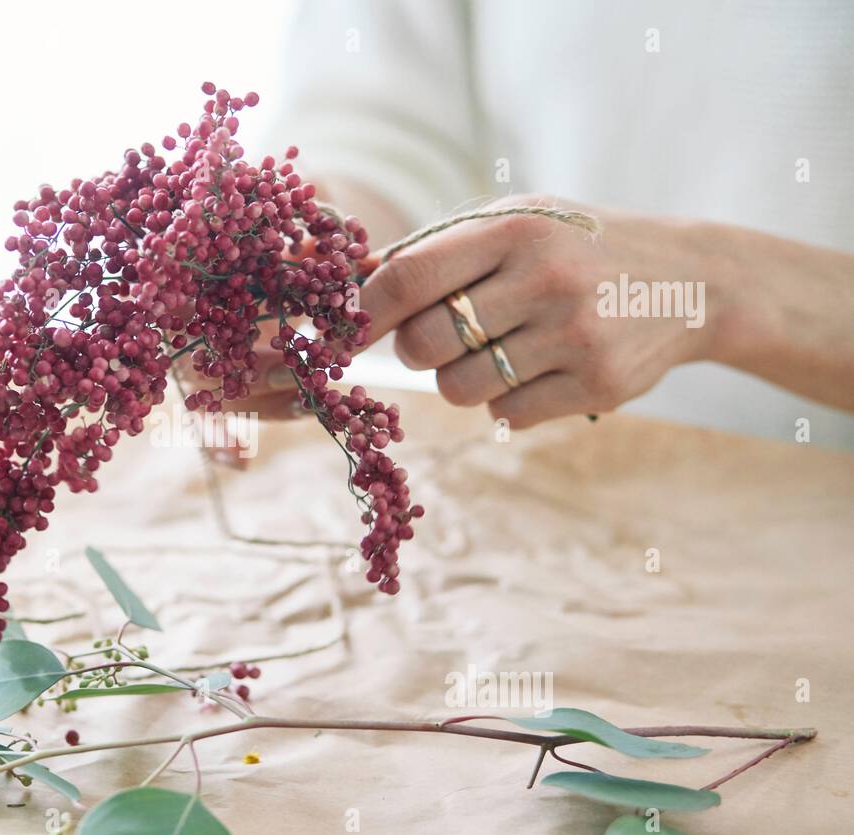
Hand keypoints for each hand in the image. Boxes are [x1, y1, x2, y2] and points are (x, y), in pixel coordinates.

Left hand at [186, 194, 853, 425]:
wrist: (690, 279)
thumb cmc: (573, 246)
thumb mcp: (512, 222)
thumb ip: (433, 251)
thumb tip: (340, 283)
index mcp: (515, 229)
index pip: (406, 277)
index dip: (360, 312)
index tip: (339, 331)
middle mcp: (546, 280)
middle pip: (425, 345)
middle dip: (414, 350)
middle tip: (438, 336)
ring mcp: (576, 337)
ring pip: (460, 391)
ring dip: (459, 380)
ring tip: (497, 350)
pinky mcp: (598, 387)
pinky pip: (507, 417)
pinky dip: (506, 403)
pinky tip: (539, 370)